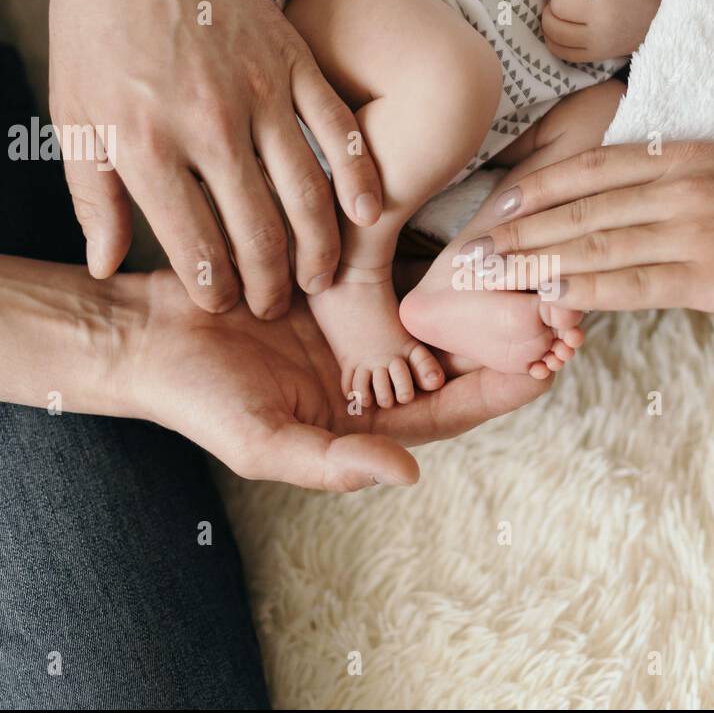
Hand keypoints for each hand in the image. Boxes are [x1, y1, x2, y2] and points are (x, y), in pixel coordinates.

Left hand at [50, 0, 382, 318]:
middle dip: (270, 284)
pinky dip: (360, 178)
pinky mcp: (294, 67)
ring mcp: (260, 94)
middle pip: (258, 231)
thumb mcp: (72, 116)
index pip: (194, 244)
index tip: (225, 308)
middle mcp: (209, 126)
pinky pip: (339, 133)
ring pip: (306, 194)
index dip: (215, 291)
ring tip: (321, 281)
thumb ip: (92, 196)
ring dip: (319, 248)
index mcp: (145, 144)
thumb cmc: (97, 30)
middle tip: (276, 307)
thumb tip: (105, 265)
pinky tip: (368, 216)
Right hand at [118, 271, 549, 490]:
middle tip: (569, 305)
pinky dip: (444, 264)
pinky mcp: (341, 285)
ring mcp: (361, 328)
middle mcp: (375, 376)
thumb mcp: (263, 441)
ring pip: (443, 315)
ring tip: (542, 270)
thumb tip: (411, 472)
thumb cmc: (195, 397)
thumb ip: (334, 462)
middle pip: (463, 361)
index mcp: (367, 421)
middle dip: (518, 338)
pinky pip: (405, 274)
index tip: (557, 359)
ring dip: (492, 298)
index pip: (458, 408)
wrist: (143, 333)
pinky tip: (482, 240)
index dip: (510, 387)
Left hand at [475, 141, 713, 319]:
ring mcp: (692, 228)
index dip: (534, 190)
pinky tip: (548, 300)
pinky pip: (632, 283)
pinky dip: (584, 291)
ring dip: (534, 262)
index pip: (587, 168)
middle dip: (516, 231)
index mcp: (682, 154)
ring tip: (490, 279)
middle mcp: (677, 184)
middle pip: (577, 206)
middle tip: (469, 253)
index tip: (494, 208)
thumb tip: (629, 204)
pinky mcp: (709, 275)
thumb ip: (678, 181)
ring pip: (593, 244)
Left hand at [542, 0, 664, 62]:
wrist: (654, 20)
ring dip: (550, 19)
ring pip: (554, 30)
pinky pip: (560, 50)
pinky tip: (560, 30)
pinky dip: (553, 40)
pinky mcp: (595, 55)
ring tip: (558, 14)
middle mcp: (601, 15)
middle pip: (557, 6)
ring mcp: (598, 39)